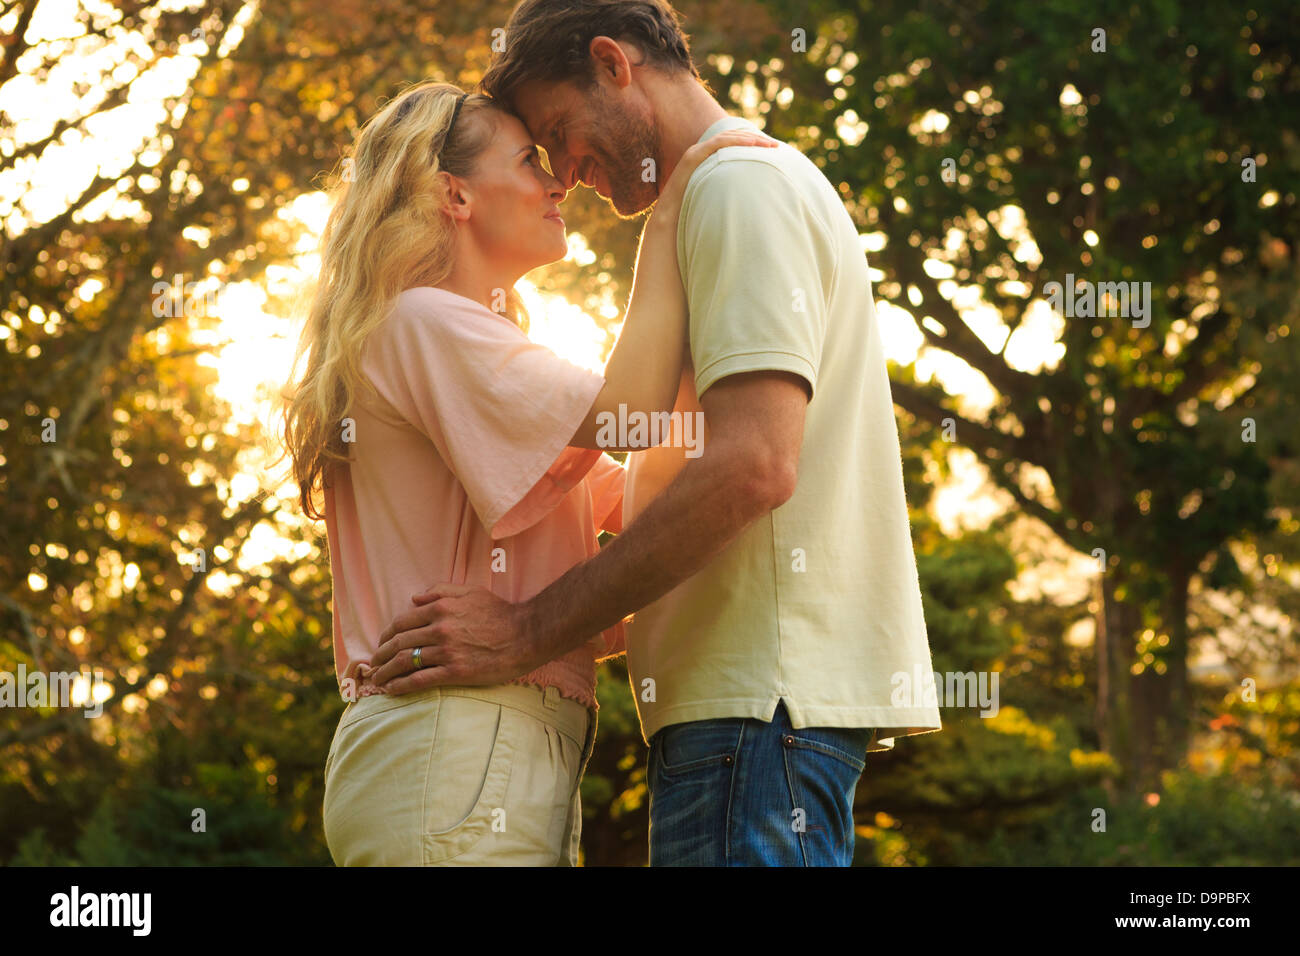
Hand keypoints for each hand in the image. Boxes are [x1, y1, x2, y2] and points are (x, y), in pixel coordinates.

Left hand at [366, 584, 534, 694]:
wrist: (526, 635)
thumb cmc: (500, 613)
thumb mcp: (471, 591)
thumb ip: (441, 590)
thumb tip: (414, 598)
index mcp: (441, 608)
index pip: (402, 622)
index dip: (386, 635)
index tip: (381, 644)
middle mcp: (439, 628)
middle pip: (398, 643)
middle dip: (381, 655)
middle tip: (373, 665)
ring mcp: (446, 651)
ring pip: (404, 662)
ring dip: (385, 672)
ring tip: (377, 679)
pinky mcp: (455, 672)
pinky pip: (419, 679)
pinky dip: (400, 685)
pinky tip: (391, 690)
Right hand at [654, 126, 779, 217]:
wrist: (670, 218)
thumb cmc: (692, 212)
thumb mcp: (717, 198)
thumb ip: (729, 192)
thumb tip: (750, 200)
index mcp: (709, 159)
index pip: (734, 145)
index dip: (753, 144)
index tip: (772, 151)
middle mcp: (702, 151)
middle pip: (734, 138)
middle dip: (756, 140)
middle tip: (776, 146)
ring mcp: (697, 151)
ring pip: (728, 137)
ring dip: (750, 139)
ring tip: (768, 145)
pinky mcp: (693, 156)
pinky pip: (718, 143)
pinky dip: (735, 141)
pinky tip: (751, 143)